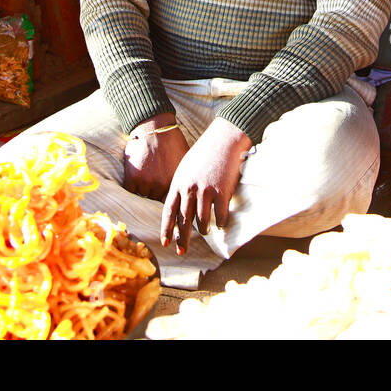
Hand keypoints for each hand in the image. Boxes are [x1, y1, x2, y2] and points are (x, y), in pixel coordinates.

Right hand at [122, 113, 188, 200]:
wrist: (155, 129)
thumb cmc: (172, 142)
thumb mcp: (184, 161)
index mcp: (174, 183)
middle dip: (154, 190)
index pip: (171, 202)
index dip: (167, 196)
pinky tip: (136, 174)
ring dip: (143, 187)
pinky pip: (130, 190)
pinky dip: (131, 184)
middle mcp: (161, 186)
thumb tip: (189, 191)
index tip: (164, 192)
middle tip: (153, 176)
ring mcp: (146, 182)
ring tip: (146, 173)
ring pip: (142, 194)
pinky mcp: (132, 177)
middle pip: (154, 198)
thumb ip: (184, 178)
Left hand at [161, 118, 252, 254]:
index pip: (168, 211)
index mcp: (178, 183)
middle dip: (182, 239)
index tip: (165, 242)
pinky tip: (221, 224)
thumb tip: (180, 204)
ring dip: (203, 229)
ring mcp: (205, 191)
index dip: (166, 229)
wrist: (224, 138)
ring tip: (205, 231)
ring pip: (202, 221)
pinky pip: (219, 216)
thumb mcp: (186, 167)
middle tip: (181, 252)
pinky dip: (221, 223)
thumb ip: (181, 186)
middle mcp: (189, 189)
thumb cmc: (205, 151)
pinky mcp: (222, 192)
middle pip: (183, 221)